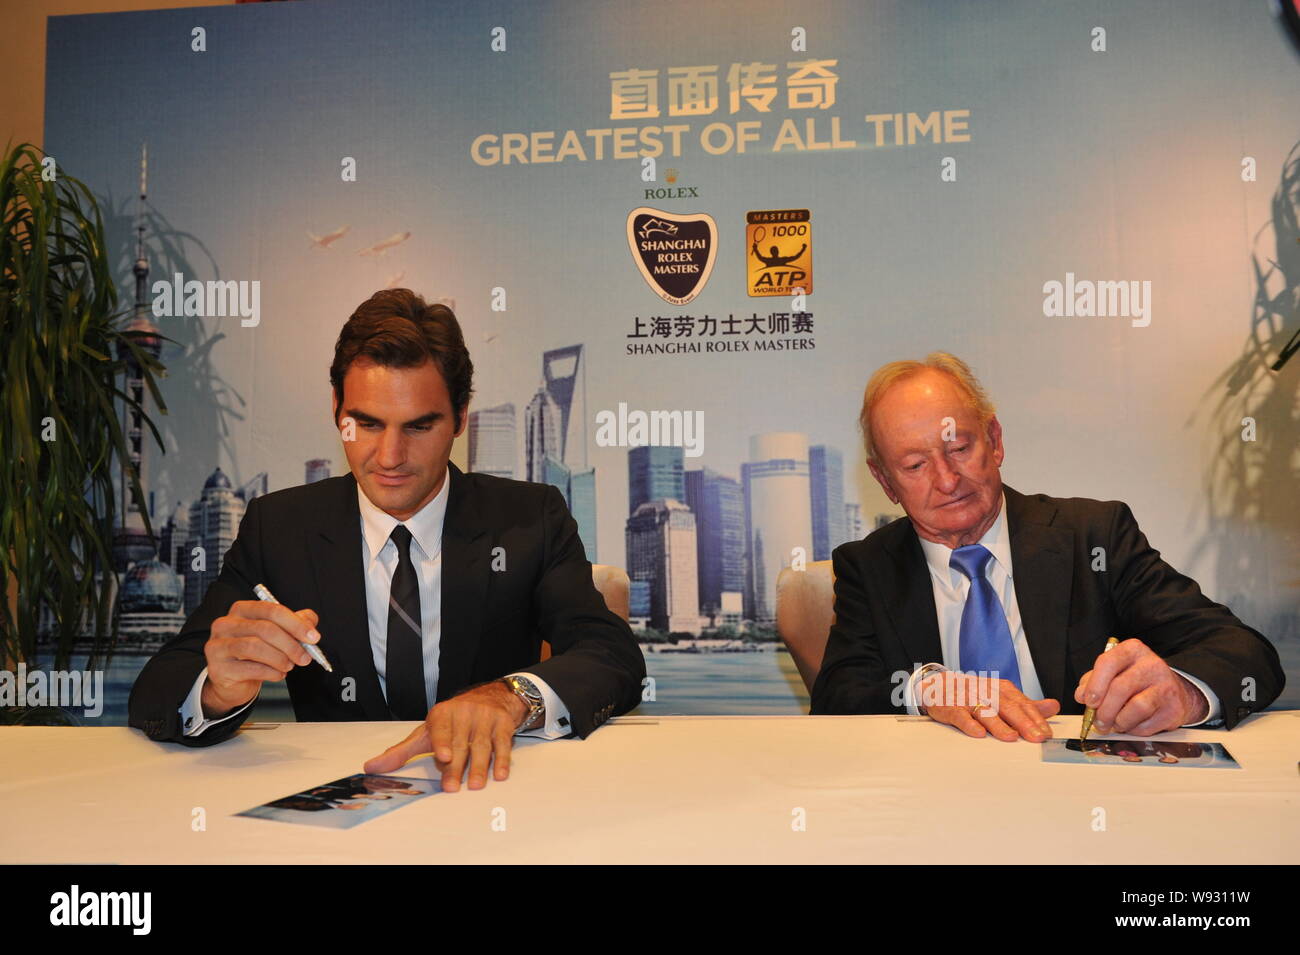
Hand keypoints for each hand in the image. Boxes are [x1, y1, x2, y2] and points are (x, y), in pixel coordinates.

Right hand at [202, 600, 320, 717]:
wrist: (233, 681)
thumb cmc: (255, 653)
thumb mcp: (277, 634)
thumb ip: (295, 623)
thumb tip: (310, 623)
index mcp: (242, 610)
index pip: (271, 610)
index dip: (296, 624)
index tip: (313, 637)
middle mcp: (226, 624)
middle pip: (265, 629)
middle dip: (291, 644)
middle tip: (305, 657)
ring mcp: (219, 645)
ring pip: (255, 647)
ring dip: (280, 659)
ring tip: (289, 666)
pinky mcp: (218, 667)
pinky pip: (250, 668)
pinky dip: (271, 672)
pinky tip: (278, 674)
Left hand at [363, 682, 527, 791]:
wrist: (489, 698)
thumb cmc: (452, 721)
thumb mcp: (425, 733)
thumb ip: (400, 752)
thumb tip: (370, 768)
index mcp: (442, 714)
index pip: (441, 729)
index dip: (442, 742)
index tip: (443, 756)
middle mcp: (464, 713)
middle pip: (460, 743)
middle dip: (457, 766)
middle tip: (452, 787)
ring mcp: (485, 718)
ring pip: (482, 745)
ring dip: (480, 767)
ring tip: (476, 785)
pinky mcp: (503, 724)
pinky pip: (503, 744)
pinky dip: (502, 759)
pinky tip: (500, 774)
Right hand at [919, 670, 1058, 741]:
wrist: (939, 686)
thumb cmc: (974, 693)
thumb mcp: (1002, 695)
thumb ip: (1027, 704)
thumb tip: (1053, 706)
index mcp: (1001, 688)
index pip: (1022, 703)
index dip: (1035, 718)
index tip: (1045, 732)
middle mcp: (986, 692)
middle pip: (1007, 707)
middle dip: (1022, 722)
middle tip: (1035, 736)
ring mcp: (968, 699)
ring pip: (986, 712)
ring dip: (999, 725)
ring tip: (1011, 737)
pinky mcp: (951, 707)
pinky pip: (961, 716)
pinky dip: (969, 724)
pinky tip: (978, 733)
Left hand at [1073, 638, 1208, 734]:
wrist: (1174, 692)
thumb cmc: (1137, 681)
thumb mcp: (1114, 672)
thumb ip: (1093, 681)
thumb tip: (1081, 695)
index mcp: (1132, 650)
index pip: (1108, 662)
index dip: (1095, 685)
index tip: (1088, 701)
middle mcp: (1151, 664)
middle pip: (1120, 688)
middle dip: (1104, 710)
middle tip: (1098, 722)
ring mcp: (1166, 685)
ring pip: (1136, 707)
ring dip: (1119, 722)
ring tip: (1114, 725)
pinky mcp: (1174, 708)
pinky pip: (1148, 724)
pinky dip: (1134, 729)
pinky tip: (1131, 725)